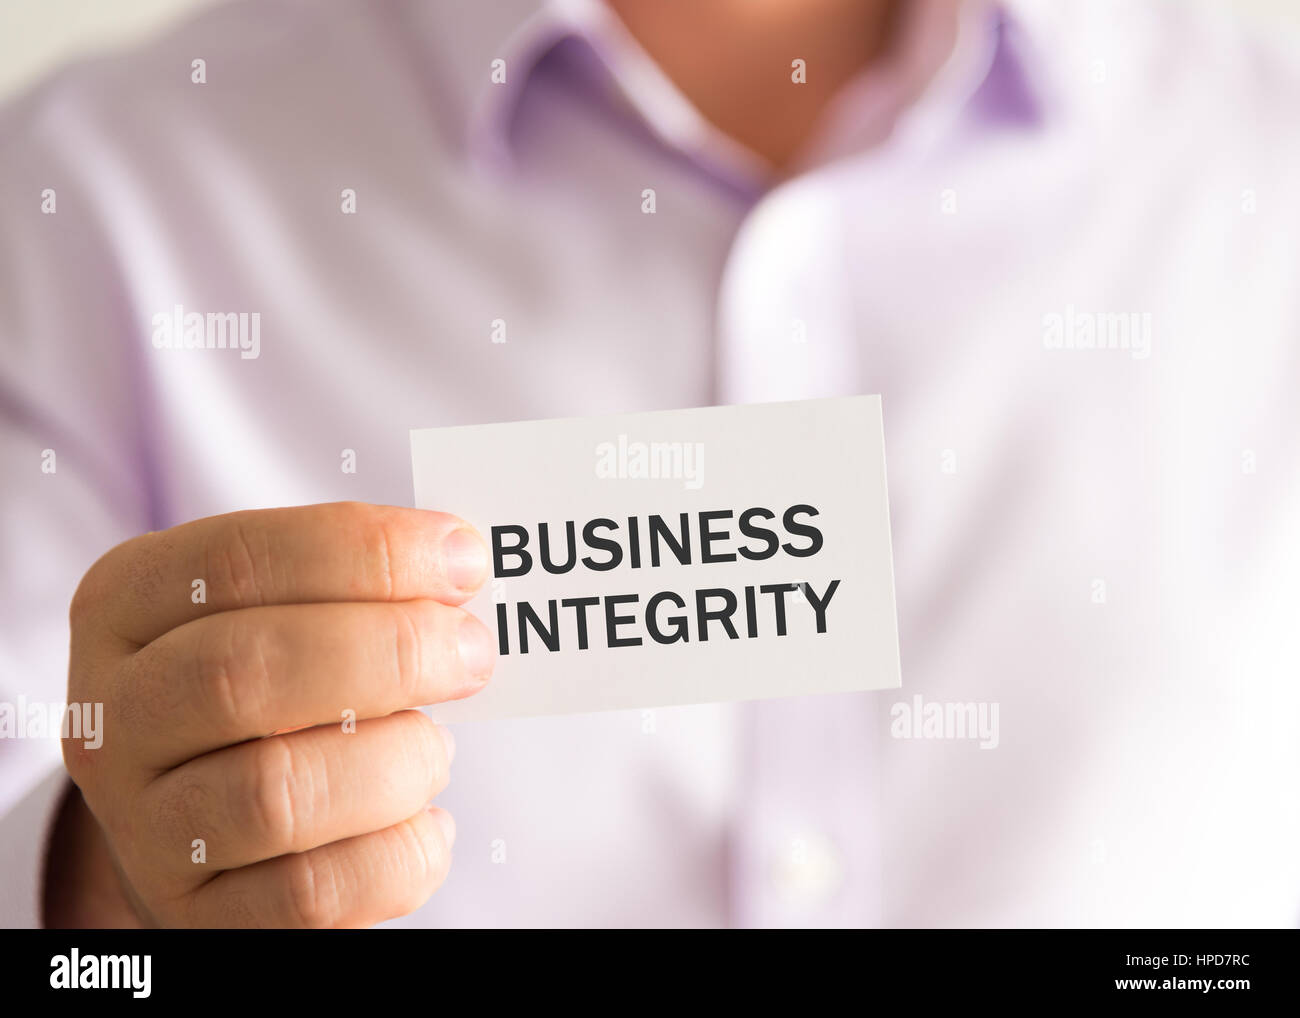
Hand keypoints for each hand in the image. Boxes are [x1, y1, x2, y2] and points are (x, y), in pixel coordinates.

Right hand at [49, 502, 493, 926]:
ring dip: (396, 762)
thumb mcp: (284, 605)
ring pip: (278, 793)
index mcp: (126, 607)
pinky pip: (315, 893)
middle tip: (472, 653)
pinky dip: (400, 853)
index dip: (364, 554)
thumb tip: (456, 562)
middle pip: (244, 671)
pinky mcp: (200, 916)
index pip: (234, 560)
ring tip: (435, 749)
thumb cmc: (271, 680)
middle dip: (389, 652)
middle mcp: (115, 718)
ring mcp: (146, 828)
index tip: (463, 560)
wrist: (206, 813)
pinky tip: (426, 822)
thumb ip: (353, 579)